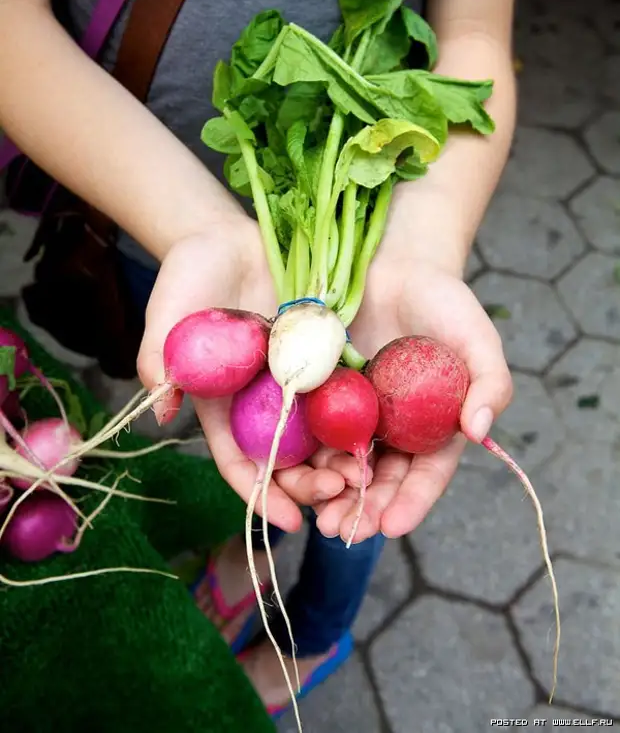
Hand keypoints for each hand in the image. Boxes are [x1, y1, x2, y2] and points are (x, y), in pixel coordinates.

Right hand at [136, 219, 346, 531]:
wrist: (228, 234)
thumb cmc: (188, 274)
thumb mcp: (168, 314)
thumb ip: (159, 358)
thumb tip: (162, 413)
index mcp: (221, 405)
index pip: (240, 463)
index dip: (261, 494)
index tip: (287, 522)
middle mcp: (260, 401)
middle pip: (287, 460)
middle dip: (310, 486)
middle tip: (338, 494)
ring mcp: (293, 379)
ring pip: (321, 435)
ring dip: (340, 461)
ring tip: (363, 475)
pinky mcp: (321, 355)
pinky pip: (343, 393)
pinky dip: (357, 418)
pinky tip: (379, 433)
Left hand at [315, 254, 512, 542]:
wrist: (394, 264)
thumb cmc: (444, 301)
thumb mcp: (477, 337)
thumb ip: (490, 382)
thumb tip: (479, 432)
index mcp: (433, 425)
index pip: (426, 474)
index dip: (412, 502)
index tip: (392, 527)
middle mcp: (393, 427)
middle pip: (379, 480)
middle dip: (362, 510)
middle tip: (341, 531)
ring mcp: (356, 412)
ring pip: (342, 464)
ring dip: (328, 494)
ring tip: (314, 516)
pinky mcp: (323, 393)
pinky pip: (311, 429)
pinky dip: (302, 456)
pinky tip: (288, 474)